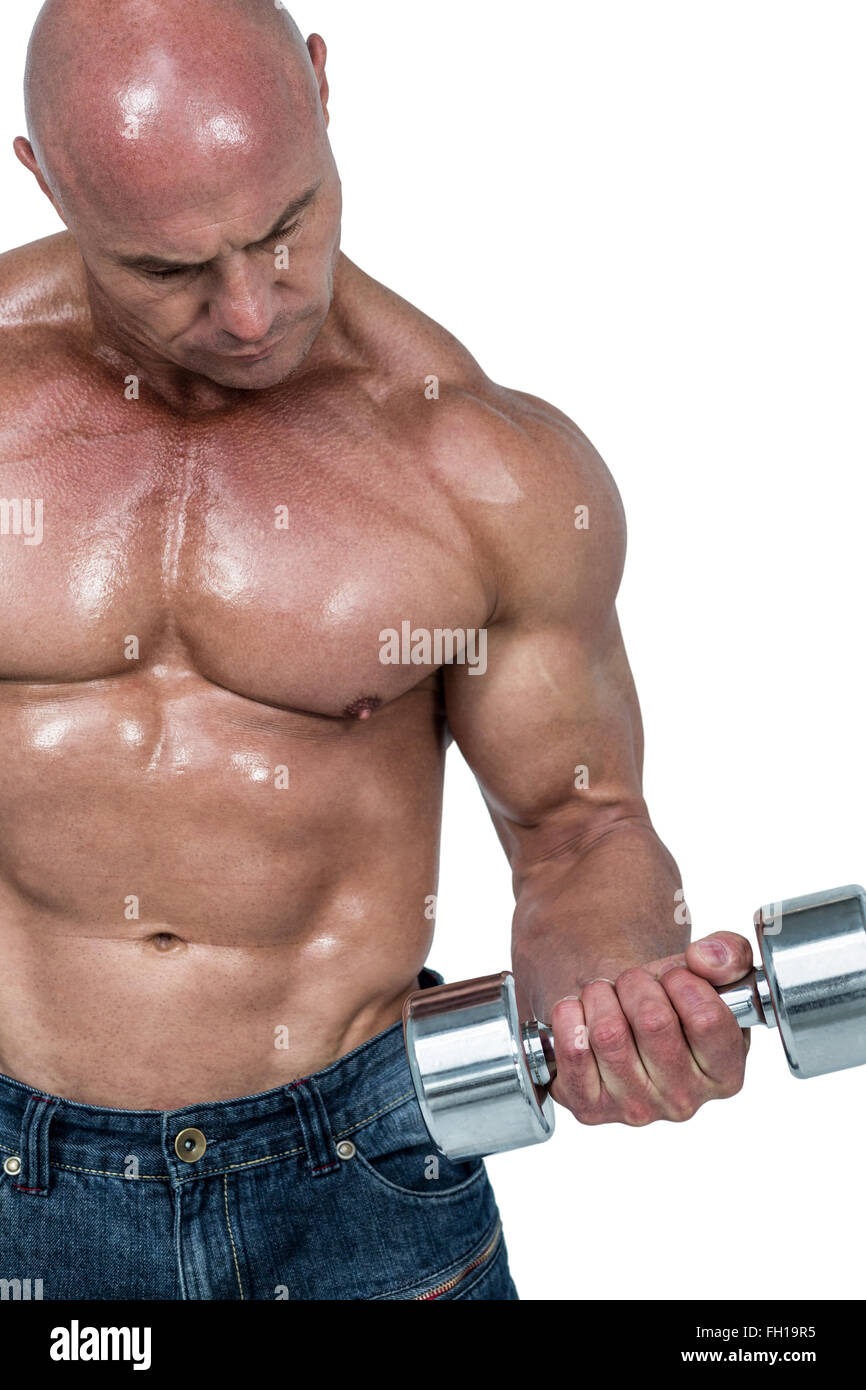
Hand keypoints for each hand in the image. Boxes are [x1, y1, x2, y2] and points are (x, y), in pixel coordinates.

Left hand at [548, 932, 751, 1125]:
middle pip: (653, 1021)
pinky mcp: (590, 1108)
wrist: (621, 1017)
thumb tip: (703, 959)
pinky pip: (572, 1049)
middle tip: (633, 983)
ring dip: (600, 995)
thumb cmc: (671, 999)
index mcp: (724, 1074)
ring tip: (607, 997)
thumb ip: (731, 955)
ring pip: (608, 1033)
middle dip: (636, 982)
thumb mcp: (712, 972)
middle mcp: (684, 1102)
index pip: (707, 1019)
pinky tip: (581, 1014)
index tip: (673, 977)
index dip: (684, 982)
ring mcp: (636, 1110)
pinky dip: (569, 1015)